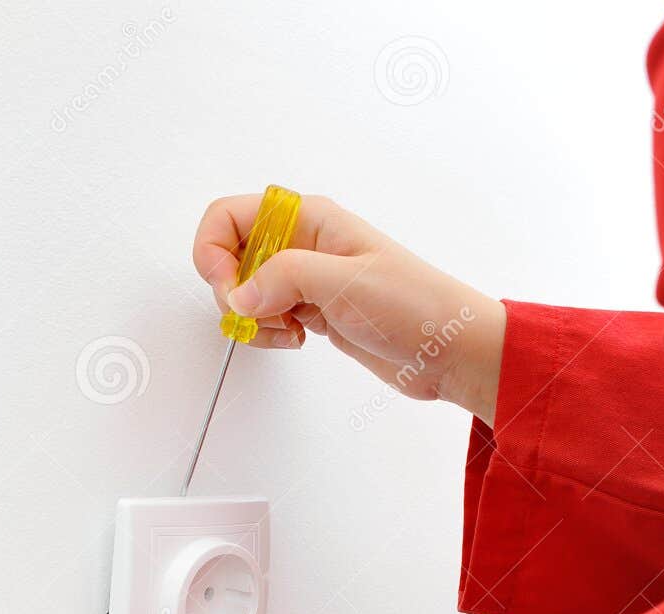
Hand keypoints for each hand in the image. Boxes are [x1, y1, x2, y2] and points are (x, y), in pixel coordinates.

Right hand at [193, 193, 505, 424]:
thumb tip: (239, 292)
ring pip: (247, 291)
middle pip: (231, 255)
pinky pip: (269, 316)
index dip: (214, 250)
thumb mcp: (344, 282)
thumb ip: (284, 278)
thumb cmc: (414, 303)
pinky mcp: (314, 310)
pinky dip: (269, 332)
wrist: (449, 348)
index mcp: (308, 219)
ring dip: (252, 317)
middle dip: (232, 291)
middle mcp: (303, 243)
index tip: (227, 287)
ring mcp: (307, 279)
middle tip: (259, 315)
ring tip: (287, 329)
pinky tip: (298, 339)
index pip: (230, 215)